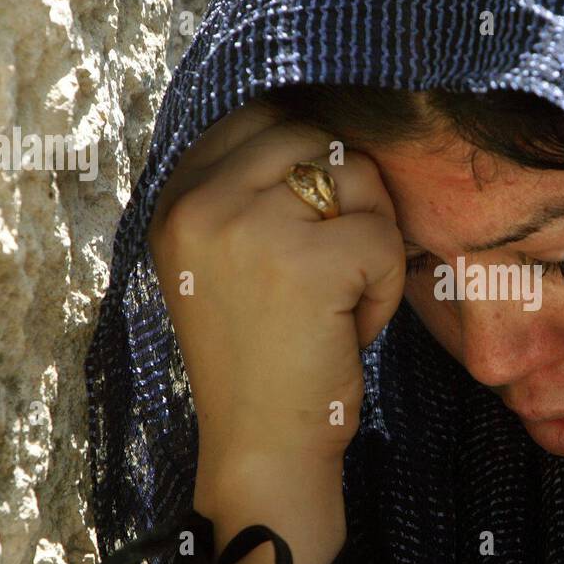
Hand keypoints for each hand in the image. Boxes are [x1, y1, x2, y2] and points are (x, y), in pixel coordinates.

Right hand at [147, 101, 405, 485]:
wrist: (262, 447)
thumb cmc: (262, 356)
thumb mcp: (225, 259)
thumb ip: (249, 188)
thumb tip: (318, 120)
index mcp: (177, 198)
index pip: (261, 116)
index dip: (310, 159)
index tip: (314, 223)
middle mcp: (200, 203)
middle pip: (316, 139)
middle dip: (347, 200)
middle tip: (333, 271)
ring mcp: (248, 227)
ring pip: (358, 177)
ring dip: (370, 239)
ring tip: (338, 298)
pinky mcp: (306, 261)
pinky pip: (385, 235)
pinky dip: (387, 285)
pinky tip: (352, 327)